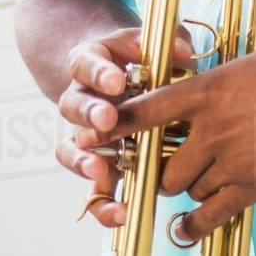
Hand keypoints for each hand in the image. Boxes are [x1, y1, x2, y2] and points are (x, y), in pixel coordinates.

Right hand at [55, 26, 192, 226]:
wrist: (117, 76)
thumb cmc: (138, 58)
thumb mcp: (151, 43)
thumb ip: (168, 43)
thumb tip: (183, 53)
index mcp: (90, 63)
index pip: (85, 63)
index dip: (97, 73)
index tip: (115, 80)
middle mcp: (81, 98)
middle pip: (74, 106)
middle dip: (90, 114)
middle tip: (108, 120)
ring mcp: (85, 134)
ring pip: (71, 148)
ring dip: (84, 159)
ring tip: (99, 169)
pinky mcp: (96, 164)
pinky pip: (91, 186)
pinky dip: (102, 201)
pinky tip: (120, 213)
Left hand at [102, 25, 255, 241]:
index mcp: (210, 89)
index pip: (148, 109)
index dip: (118, 122)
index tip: (98, 128)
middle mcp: (213, 129)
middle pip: (162, 163)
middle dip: (161, 166)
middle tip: (167, 160)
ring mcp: (233, 162)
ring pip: (186, 189)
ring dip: (186, 188)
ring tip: (196, 179)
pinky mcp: (255, 188)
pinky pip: (212, 215)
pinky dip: (197, 223)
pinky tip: (188, 228)